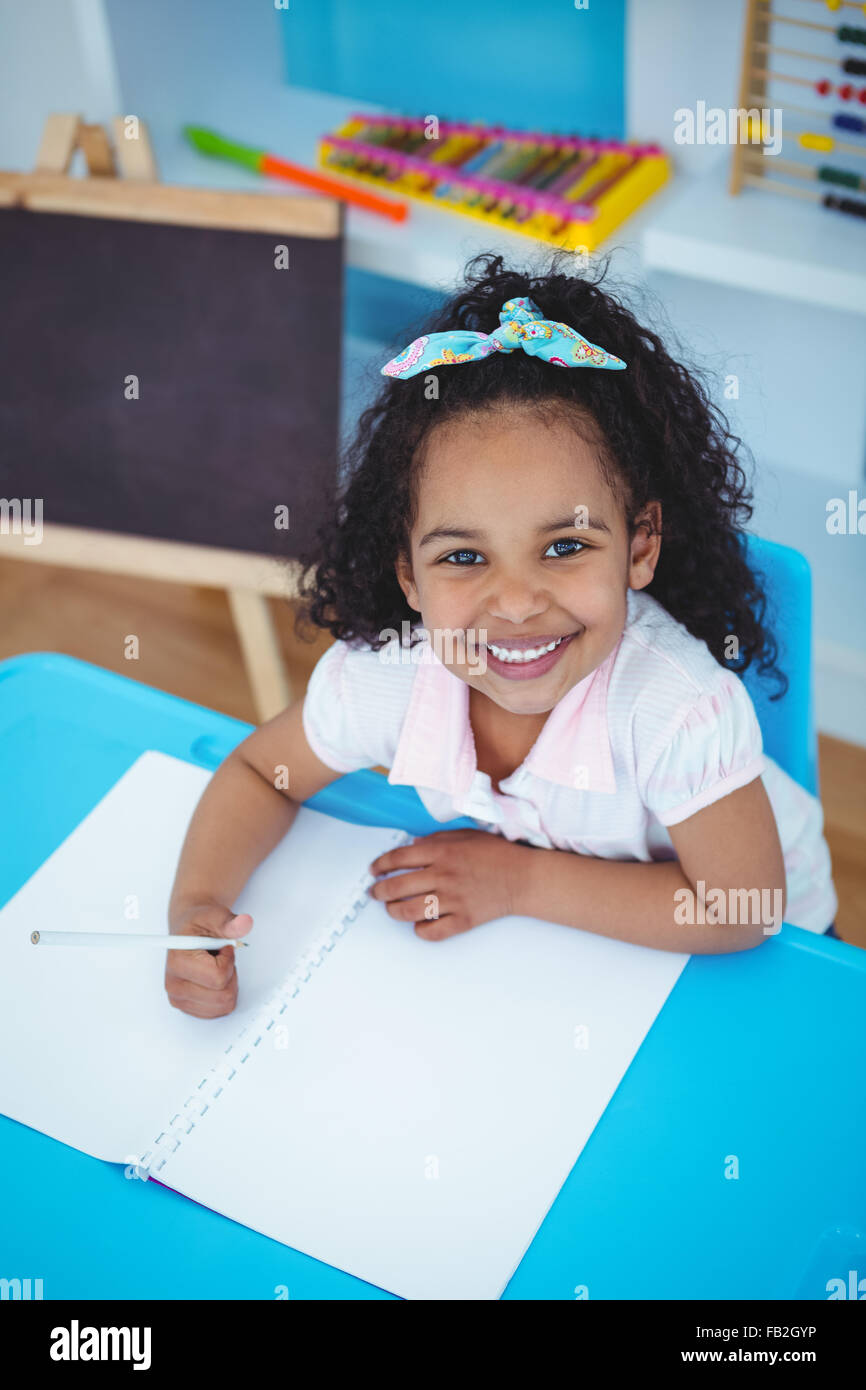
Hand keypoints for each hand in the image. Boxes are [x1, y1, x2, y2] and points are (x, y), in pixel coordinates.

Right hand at [165, 901, 252, 1017]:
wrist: (187, 930)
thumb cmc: (198, 924)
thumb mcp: (215, 916)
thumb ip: (230, 923)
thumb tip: (244, 923)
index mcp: (178, 963)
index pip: (219, 977)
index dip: (228, 961)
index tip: (223, 948)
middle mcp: (174, 985)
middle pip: (223, 995)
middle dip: (230, 974)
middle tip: (220, 958)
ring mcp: (179, 999)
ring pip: (224, 1005)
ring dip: (228, 985)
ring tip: (215, 966)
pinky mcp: (187, 1007)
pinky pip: (219, 1010)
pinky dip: (223, 994)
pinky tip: (213, 978)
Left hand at [368, 829, 525, 940]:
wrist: (523, 878)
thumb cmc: (496, 854)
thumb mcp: (465, 835)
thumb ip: (436, 839)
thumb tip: (411, 846)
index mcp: (442, 851)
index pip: (398, 858)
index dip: (380, 864)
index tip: (374, 870)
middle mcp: (443, 875)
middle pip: (397, 886)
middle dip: (380, 891)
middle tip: (376, 892)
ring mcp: (452, 900)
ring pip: (409, 910)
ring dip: (394, 911)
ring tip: (391, 909)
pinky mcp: (463, 920)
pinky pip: (432, 932)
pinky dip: (420, 930)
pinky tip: (419, 924)